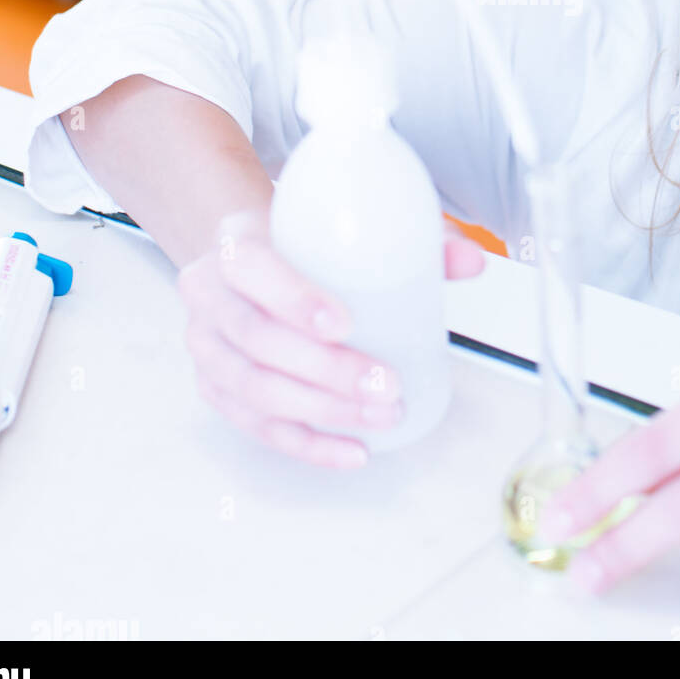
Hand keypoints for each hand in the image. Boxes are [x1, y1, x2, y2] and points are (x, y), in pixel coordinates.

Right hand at [178, 205, 484, 466]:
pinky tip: (352, 450)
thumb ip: (410, 239)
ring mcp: (207, 347)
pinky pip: (257, 426)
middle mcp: (209, 296)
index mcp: (236, 245)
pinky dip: (308, 444)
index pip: (254, 271)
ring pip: (256, 390)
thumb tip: (472, 260)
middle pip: (260, 341)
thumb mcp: (340, 228)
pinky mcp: (215, 388)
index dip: (295, 301)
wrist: (245, 256)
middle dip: (327, 372)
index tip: (346, 324)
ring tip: (381, 415)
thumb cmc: (298, 242)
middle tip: (387, 384)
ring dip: (324, 412)